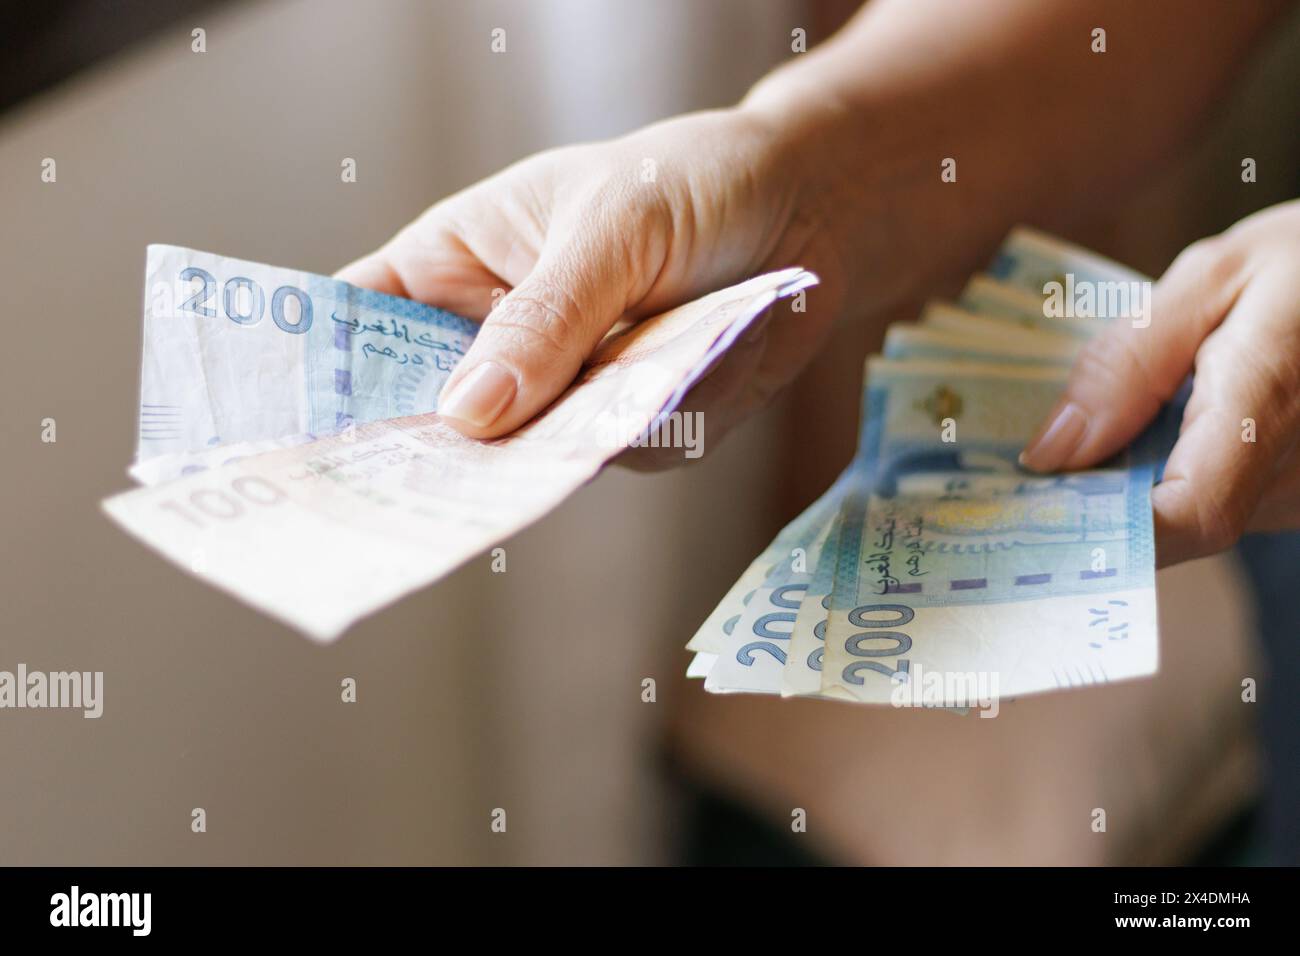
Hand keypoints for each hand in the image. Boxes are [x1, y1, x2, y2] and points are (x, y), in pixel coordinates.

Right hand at [337, 108, 850, 453]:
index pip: (360, 327)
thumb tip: (471, 415)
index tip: (299, 442)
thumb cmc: (694, 184)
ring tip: (598, 411)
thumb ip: (546, 320)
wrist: (815, 211)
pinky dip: (654, 429)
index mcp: (457, 266)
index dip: (323, 382)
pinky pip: (620, 454)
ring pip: (528, 455)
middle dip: (436, 455)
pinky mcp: (629, 426)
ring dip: (562, 447)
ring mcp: (561, 391)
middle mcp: (498, 340)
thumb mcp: (611, 230)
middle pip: (432, 420)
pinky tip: (696, 374)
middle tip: (425, 489)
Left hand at [1019, 199, 1299, 565]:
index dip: (1110, 534)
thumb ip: (1127, 365)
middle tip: (1036, 470)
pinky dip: (1176, 475)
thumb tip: (1050, 453)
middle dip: (1104, 503)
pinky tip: (1152, 434)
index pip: (1188, 516)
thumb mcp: (1212, 279)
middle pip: (1180, 525)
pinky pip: (1226, 501)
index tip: (1038, 515)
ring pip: (1199, 518)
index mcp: (1271, 403)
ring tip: (1097, 436)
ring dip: (1140, 487)